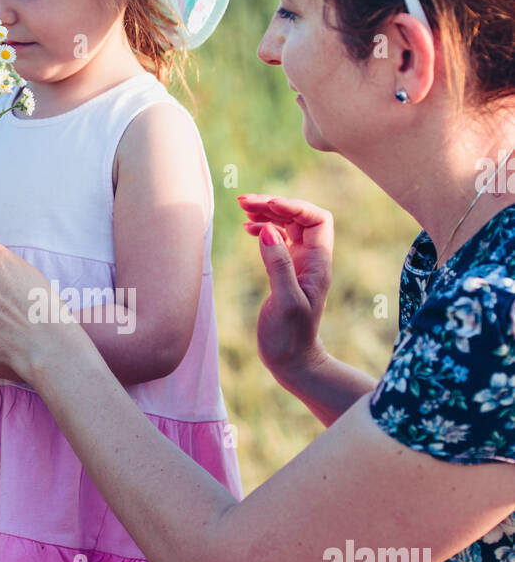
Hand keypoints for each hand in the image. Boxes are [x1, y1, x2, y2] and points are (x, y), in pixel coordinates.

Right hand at [236, 193, 332, 380]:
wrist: (291, 361)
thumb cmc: (290, 337)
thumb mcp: (285, 302)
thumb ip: (279, 266)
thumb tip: (270, 231)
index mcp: (318, 263)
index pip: (316, 219)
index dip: (294, 206)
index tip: (267, 205)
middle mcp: (312, 260)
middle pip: (298, 217)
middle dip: (274, 204)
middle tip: (244, 200)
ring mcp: (299, 264)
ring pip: (286, 226)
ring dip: (267, 214)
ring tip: (243, 208)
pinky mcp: (285, 272)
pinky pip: (277, 240)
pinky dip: (263, 229)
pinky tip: (248, 228)